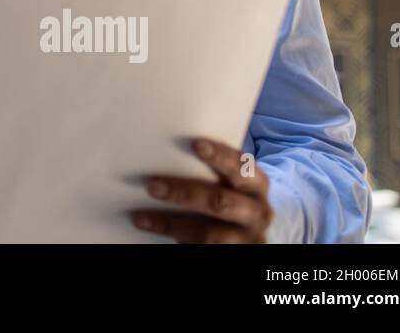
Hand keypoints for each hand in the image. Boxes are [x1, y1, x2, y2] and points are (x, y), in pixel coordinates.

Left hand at [130, 137, 273, 242]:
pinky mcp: (232, 254)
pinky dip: (173, 239)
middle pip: (221, 202)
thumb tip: (163, 147)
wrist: (243, 238)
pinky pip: (202, 249)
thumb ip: (210, 170)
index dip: (221, 156)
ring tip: (141, 217)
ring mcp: (248, 239)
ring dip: (171, 224)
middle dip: (185, 194)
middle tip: (151, 185)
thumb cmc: (228, 197)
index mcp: (256, 186)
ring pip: (209, 234)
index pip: (242, 167)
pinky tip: (151, 230)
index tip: (196, 144)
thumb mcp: (228, 184)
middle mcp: (258, 213)